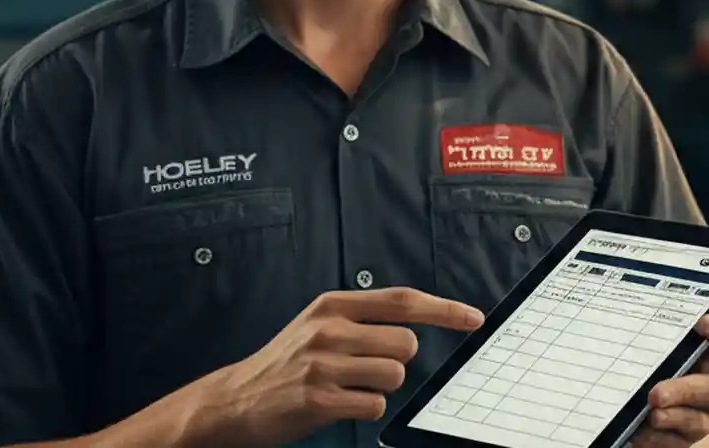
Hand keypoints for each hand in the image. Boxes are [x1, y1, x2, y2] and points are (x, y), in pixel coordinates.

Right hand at [184, 287, 483, 447]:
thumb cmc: (288, 361)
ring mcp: (322, 364)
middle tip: (364, 368)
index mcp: (333, 304)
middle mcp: (329, 329)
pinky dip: (365, 409)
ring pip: (394, 375)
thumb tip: (420, 318)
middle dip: (397, 360)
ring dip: (380, 387)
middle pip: (406, 344)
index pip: (402, 300)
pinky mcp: (318, 399)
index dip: (443, 309)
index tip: (474, 318)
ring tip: (347, 386)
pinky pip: (374, 406)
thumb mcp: (320, 323)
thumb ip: (364, 317)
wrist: (235, 399)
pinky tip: (338, 404)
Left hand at [630, 314, 708, 447]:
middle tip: (655, 394)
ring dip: (673, 418)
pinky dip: (656, 438)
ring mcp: (699, 417)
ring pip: (698, 422)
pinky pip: (676, 444)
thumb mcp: (651, 345)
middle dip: (685, 391)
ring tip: (651, 414)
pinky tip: (638, 432)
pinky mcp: (680, 441)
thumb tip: (621, 320)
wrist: (636, 407)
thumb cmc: (646, 364)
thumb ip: (650, 333)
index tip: (702, 324)